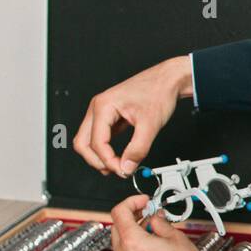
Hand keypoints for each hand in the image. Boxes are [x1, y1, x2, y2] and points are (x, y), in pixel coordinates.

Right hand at [73, 55, 193, 176]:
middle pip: (83, 143)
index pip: (96, 142)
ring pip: (89, 141)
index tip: (123, 170)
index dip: (108, 161)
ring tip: (118, 167)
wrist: (168, 80)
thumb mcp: (150, 124)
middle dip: (97, 161)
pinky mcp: (110, 116)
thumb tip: (127, 167)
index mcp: (103, 106)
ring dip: (100, 156)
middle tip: (116, 171)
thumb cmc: (158, 91)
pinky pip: (101, 137)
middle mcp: (99, 108)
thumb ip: (138, 149)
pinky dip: (107, 149)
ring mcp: (103, 112)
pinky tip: (119, 157)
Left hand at [109, 194, 202, 250]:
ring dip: (133, 231)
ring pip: (120, 241)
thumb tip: (156, 218)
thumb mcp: (175, 236)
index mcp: (132, 242)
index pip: (119, 212)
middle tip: (148, 212)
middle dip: (132, 216)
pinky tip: (150, 244)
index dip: (131, 202)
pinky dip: (134, 245)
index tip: (143, 201)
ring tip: (153, 229)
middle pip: (117, 226)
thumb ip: (160, 222)